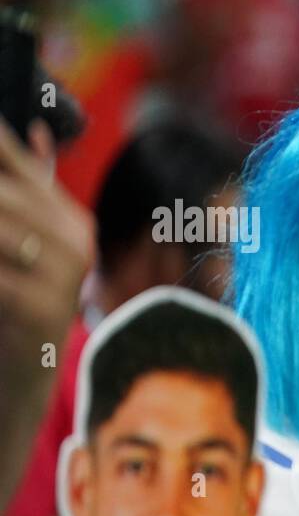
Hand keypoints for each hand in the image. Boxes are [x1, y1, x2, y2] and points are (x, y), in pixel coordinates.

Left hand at [0, 118, 93, 506]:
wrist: (20, 386)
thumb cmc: (12, 310)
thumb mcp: (29, 247)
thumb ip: (34, 188)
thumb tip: (34, 130)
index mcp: (69, 220)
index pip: (11, 156)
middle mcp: (74, 243)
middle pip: (0, 193)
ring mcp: (60, 275)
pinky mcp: (34, 308)